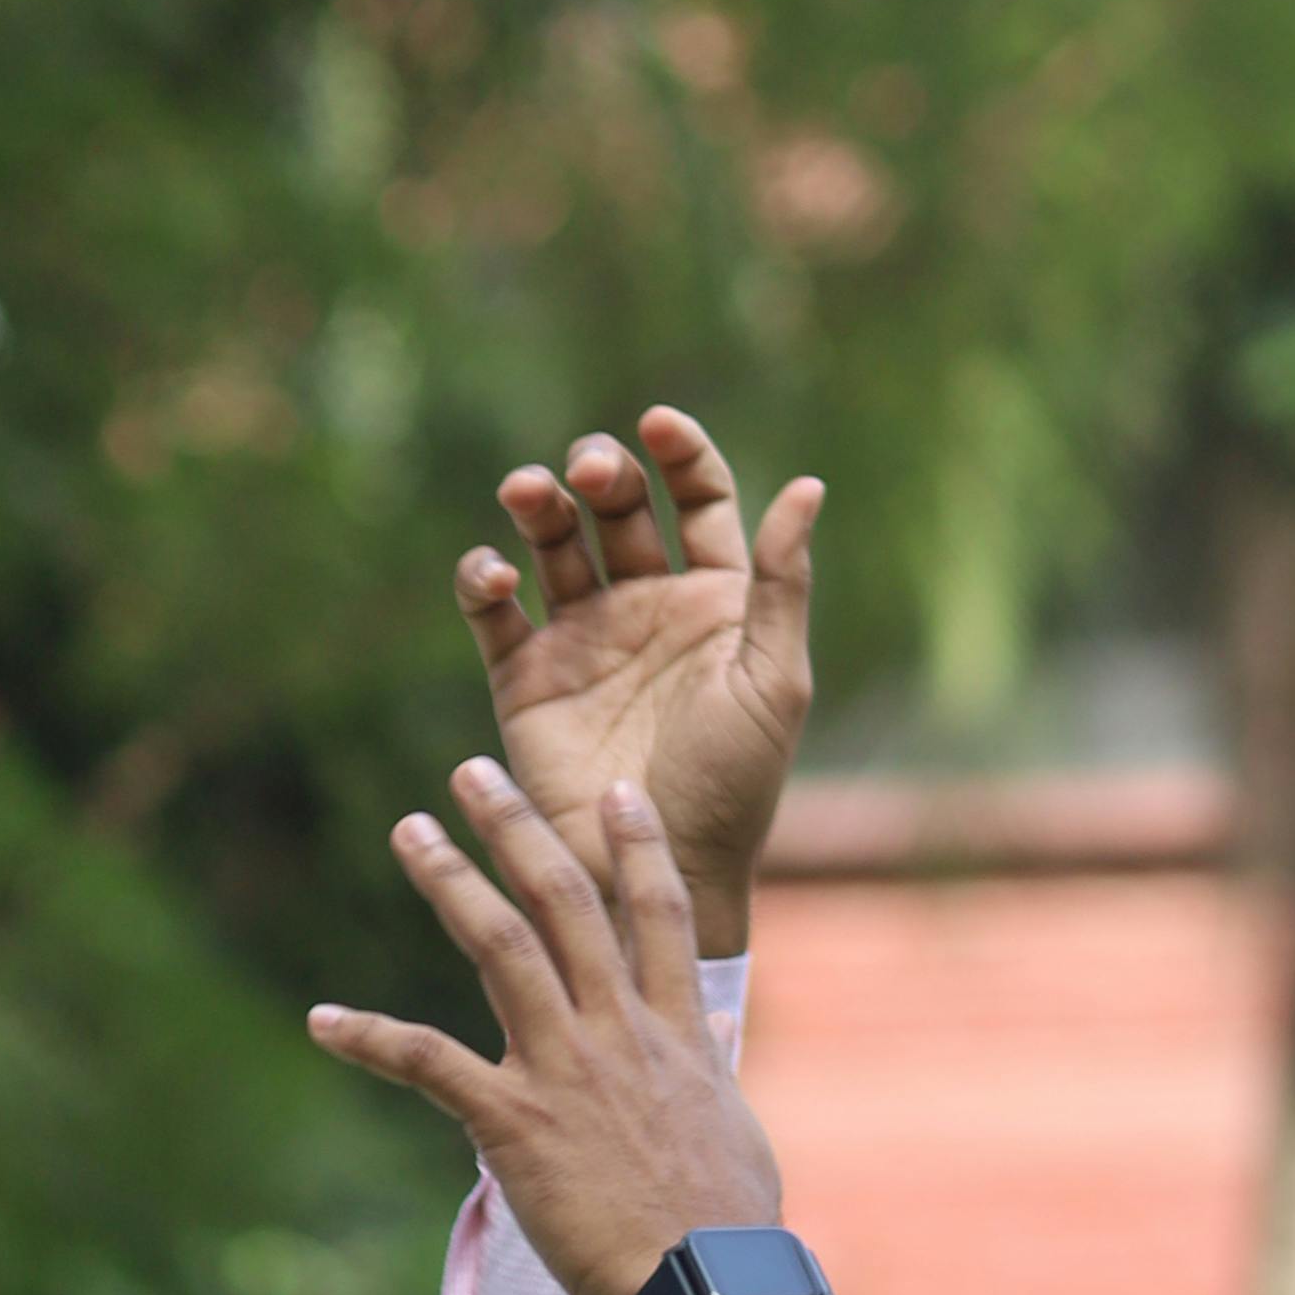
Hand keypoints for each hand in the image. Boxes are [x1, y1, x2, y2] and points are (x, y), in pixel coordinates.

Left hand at [308, 759, 781, 1294]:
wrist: (703, 1285)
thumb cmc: (726, 1226)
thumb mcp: (733, 1127)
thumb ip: (706, 1071)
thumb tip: (704, 1042)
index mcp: (674, 1030)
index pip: (658, 912)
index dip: (637, 845)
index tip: (618, 790)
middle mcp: (618, 1030)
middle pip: (567, 901)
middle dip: (519, 829)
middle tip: (475, 772)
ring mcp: (565, 1069)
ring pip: (501, 948)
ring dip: (450, 881)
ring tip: (412, 830)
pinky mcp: (513, 1122)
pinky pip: (429, 1064)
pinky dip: (371, 1036)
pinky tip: (322, 1018)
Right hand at [455, 407, 819, 957]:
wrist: (658, 871)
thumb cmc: (735, 784)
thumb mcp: (773, 680)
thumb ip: (781, 582)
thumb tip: (808, 484)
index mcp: (715, 599)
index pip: (697, 499)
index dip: (680, 453)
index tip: (658, 424)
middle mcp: (646, 607)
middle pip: (616, 507)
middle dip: (601, 472)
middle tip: (588, 468)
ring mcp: (582, 638)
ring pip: (551, 543)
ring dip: (537, 504)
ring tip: (529, 491)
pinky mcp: (524, 678)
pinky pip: (493, 610)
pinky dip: (485, 578)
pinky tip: (497, 575)